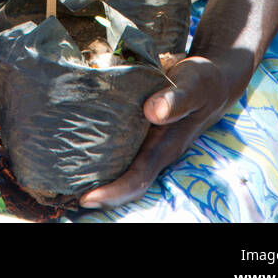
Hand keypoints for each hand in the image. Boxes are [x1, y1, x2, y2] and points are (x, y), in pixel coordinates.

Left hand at [78, 52, 251, 209]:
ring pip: (122, 169)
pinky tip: (81, 147)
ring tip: (64, 172)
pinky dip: (103, 157)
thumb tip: (153, 112)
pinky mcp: (145, 134)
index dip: (112, 192)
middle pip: (125, 182)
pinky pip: (122, 152)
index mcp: (166, 146)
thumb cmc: (204, 82)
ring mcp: (151, 145)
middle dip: (98, 191)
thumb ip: (176, 98)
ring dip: (97, 176)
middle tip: (63, 187)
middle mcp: (156, 152)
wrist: (215, 80)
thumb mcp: (194, 83)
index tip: (85, 197)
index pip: (137, 179)